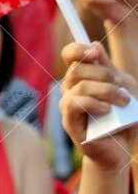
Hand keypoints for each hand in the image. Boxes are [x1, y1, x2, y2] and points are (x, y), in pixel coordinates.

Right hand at [59, 40, 136, 170]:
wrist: (122, 147)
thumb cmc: (123, 116)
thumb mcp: (122, 86)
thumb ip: (108, 67)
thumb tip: (94, 45)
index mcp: (82, 77)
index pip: (70, 55)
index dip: (78, 49)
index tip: (95, 53)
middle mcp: (70, 89)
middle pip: (77, 69)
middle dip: (104, 74)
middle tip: (123, 88)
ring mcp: (68, 105)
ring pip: (79, 86)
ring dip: (106, 91)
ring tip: (124, 102)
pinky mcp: (69, 122)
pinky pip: (74, 103)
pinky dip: (93, 103)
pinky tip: (107, 109)